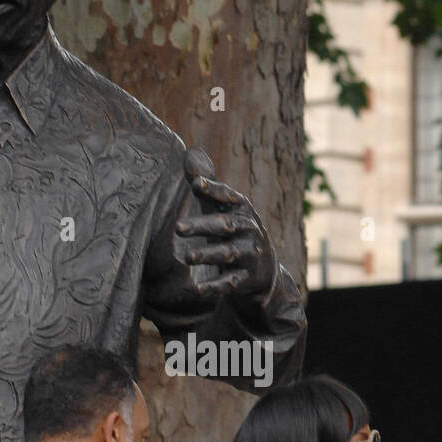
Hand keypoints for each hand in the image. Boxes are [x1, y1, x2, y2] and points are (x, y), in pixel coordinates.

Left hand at [174, 148, 277, 299]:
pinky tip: (197, 289)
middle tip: (178, 227)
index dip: (213, 189)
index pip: (228, 196)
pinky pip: (230, 282)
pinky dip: (215, 286)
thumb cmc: (235, 232)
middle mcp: (249, 230)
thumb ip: (207, 185)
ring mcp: (250, 255)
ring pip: (228, 254)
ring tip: (187, 257)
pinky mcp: (247, 279)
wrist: (264, 269)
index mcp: (242, 210)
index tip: (196, 183)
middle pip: (226, 226)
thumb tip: (190, 152)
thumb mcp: (224, 208)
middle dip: (203, 225)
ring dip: (208, 255)